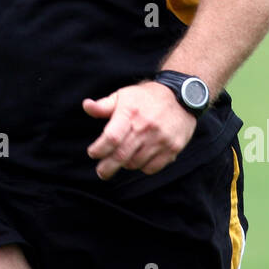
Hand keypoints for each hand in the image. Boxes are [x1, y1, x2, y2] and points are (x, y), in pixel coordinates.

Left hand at [83, 81, 197, 179]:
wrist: (182, 96)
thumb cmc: (147, 97)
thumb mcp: (124, 95)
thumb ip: (103, 105)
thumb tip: (86, 106)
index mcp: (131, 112)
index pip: (111, 138)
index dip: (99, 149)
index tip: (93, 153)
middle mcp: (145, 127)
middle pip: (121, 155)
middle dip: (107, 167)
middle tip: (101, 172)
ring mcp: (160, 139)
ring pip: (135, 163)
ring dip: (125, 165)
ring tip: (122, 160)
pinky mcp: (172, 148)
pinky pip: (152, 168)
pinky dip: (142, 168)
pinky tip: (139, 160)